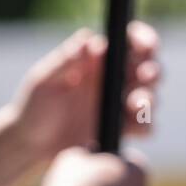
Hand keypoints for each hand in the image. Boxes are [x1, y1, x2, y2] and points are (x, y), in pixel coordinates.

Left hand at [11, 21, 160, 160]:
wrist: (32, 148)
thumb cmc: (33, 108)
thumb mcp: (43, 81)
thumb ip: (65, 60)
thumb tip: (88, 38)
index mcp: (98, 61)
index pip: (129, 42)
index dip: (144, 39)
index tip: (146, 46)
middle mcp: (115, 80)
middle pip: (149, 67)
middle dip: (153, 70)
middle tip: (145, 76)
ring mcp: (122, 105)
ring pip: (152, 95)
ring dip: (149, 98)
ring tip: (135, 105)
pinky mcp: (124, 128)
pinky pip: (147, 126)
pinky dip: (144, 126)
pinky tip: (131, 130)